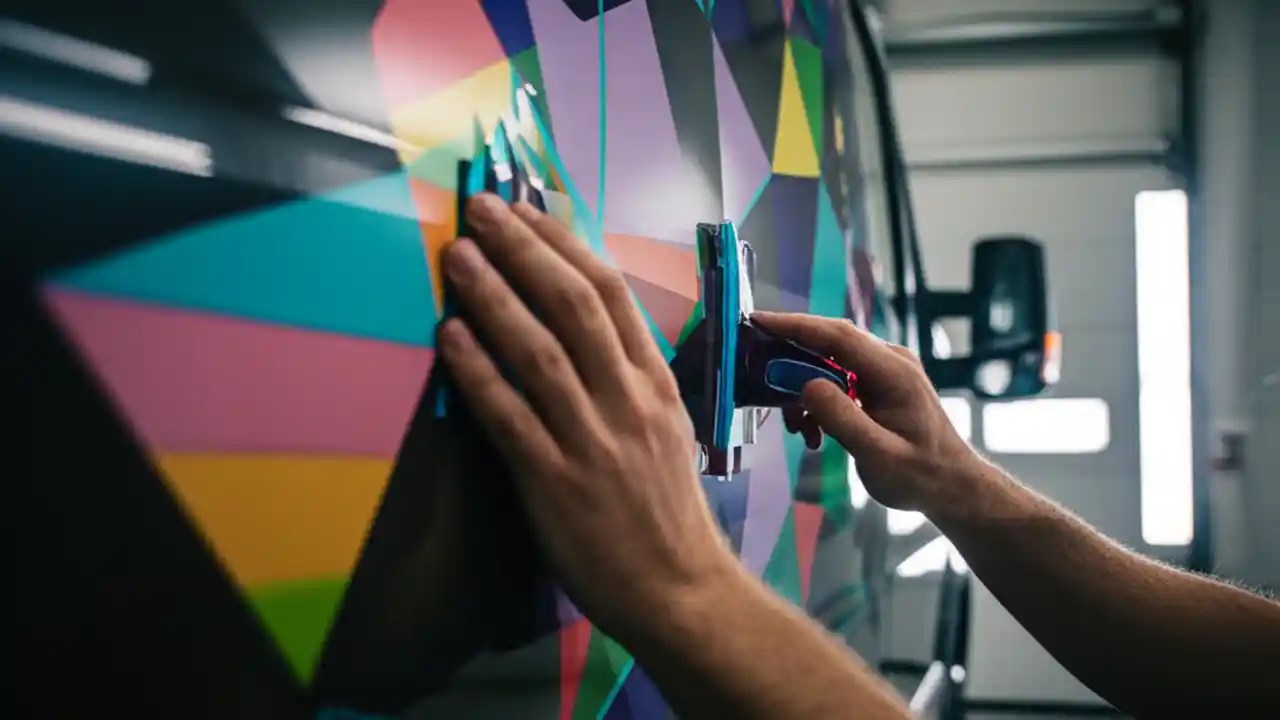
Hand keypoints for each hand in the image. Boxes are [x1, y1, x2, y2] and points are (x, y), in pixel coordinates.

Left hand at [437, 194, 739, 641]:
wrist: (682, 589)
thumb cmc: (667, 511)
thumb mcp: (667, 429)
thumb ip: (629, 379)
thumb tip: (585, 328)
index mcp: (655, 382)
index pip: (611, 294)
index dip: (565, 244)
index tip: (528, 210)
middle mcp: (627, 400)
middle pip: (574, 305)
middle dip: (525, 249)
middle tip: (483, 209)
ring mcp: (593, 440)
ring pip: (540, 351)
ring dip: (495, 296)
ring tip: (459, 256)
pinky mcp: (556, 482)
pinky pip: (510, 416)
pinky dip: (478, 372)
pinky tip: (449, 336)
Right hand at [753, 312, 984, 513]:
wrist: (952, 485)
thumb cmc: (920, 475)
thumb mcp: (878, 454)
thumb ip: (842, 419)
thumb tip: (806, 385)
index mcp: (893, 371)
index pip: (837, 336)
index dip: (795, 326)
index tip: (758, 321)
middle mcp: (889, 360)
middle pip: (829, 341)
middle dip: (790, 357)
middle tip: (759, 377)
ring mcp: (885, 369)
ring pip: (829, 361)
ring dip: (804, 389)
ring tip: (798, 428)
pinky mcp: (878, 383)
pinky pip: (837, 377)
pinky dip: (818, 399)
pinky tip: (814, 432)